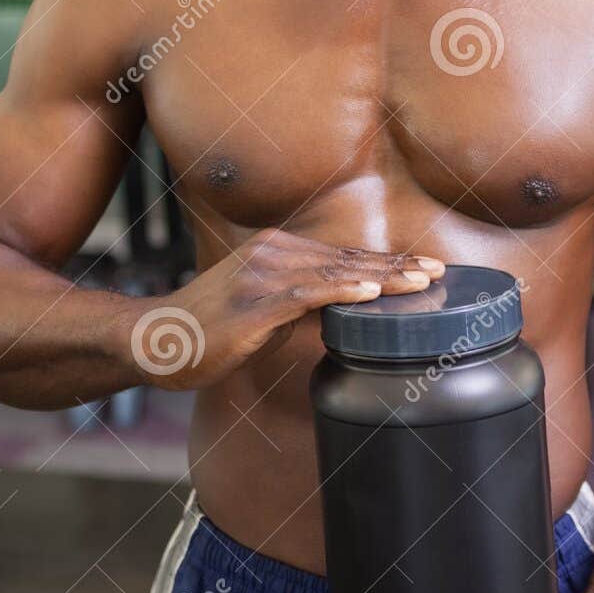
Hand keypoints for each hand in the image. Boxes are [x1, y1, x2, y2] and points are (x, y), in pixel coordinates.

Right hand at [126, 229, 444, 389]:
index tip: (426, 267)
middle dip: (397, 266)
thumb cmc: (207, 330)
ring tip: (420, 280)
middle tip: (441, 271)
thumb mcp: (264, 311)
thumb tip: (345, 312)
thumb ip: (303, 305)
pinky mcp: (250, 304)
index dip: (387, 262)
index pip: (343, 256)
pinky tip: (370, 292)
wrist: (153, 341)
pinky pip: (303, 295)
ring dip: (382, 276)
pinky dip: (340, 291)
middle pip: (346, 259)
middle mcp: (271, 253)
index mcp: (276, 251)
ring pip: (333, 273)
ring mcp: (259, 276)